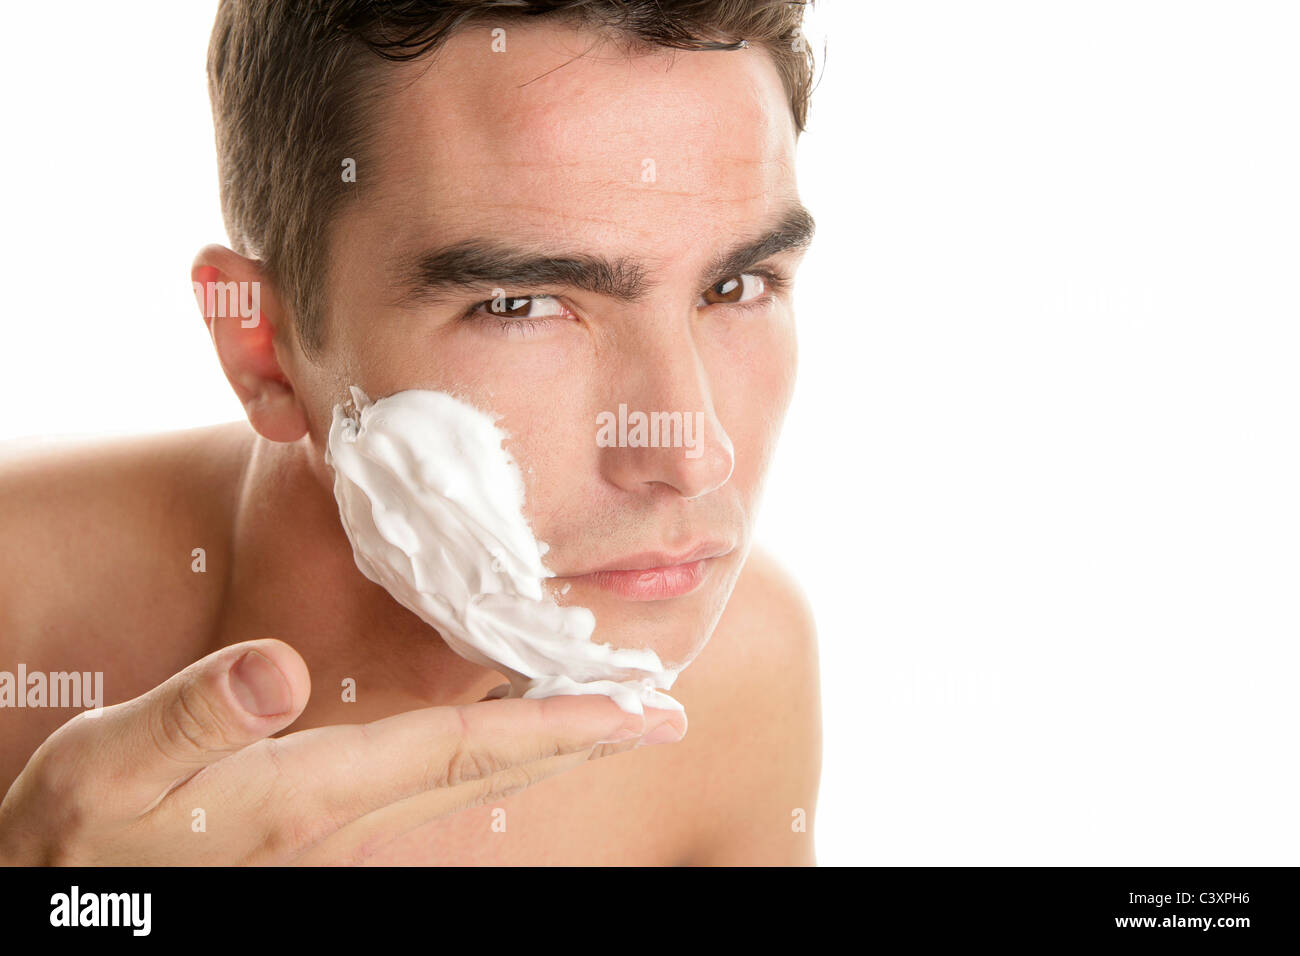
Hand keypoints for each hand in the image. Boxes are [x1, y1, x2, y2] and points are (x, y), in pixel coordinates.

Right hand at [0, 638, 684, 863]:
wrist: (65, 898)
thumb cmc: (79, 842)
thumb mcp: (109, 768)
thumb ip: (194, 716)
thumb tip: (275, 671)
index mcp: (313, 796)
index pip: (465, 747)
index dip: (560, 723)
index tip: (640, 709)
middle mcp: (348, 824)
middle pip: (493, 769)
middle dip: (584, 739)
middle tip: (661, 712)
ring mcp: (342, 840)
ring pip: (472, 782)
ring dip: (547, 746)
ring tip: (608, 712)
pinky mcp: (323, 840)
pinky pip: (434, 788)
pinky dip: (489, 754)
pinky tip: (502, 733)